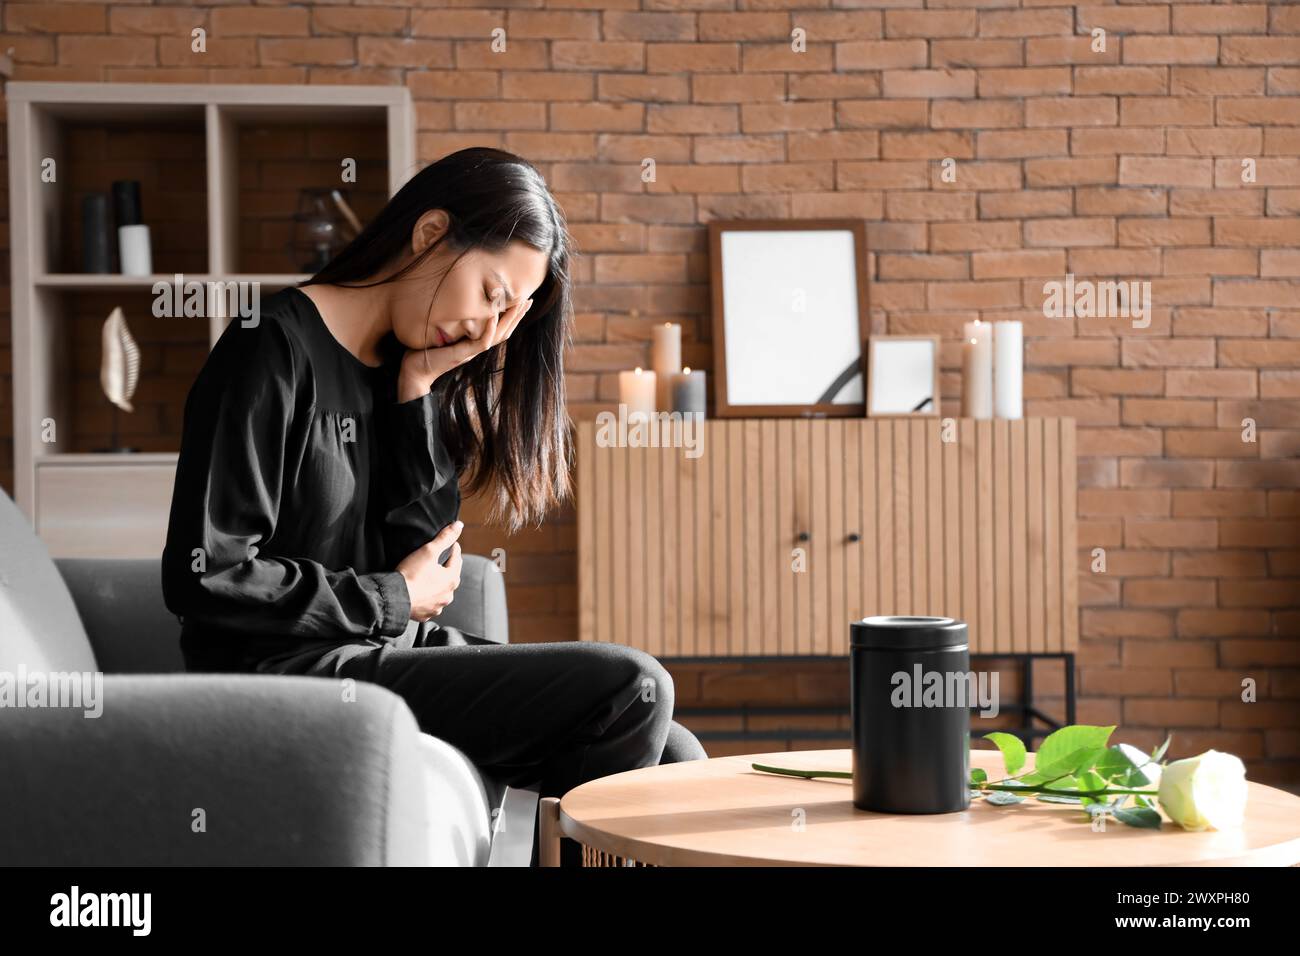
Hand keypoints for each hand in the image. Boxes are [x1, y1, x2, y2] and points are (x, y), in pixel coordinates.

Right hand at [396, 520, 464, 620]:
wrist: (395, 598)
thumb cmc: (411, 574)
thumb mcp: (428, 551)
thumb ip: (445, 538)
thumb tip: (459, 526)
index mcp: (452, 579)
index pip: (457, 558)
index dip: (453, 548)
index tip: (451, 543)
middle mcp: (448, 595)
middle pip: (450, 576)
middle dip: (446, 567)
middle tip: (439, 560)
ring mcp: (437, 606)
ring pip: (440, 591)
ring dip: (437, 584)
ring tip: (428, 577)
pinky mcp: (425, 614)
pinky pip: (429, 603)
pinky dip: (427, 597)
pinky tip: (420, 592)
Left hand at [398, 295, 532, 401]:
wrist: (415, 372)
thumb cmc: (425, 353)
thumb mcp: (442, 333)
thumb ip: (452, 324)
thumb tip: (453, 306)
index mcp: (474, 343)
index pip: (499, 328)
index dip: (511, 316)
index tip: (520, 301)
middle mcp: (477, 348)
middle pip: (505, 331)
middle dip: (517, 316)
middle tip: (529, 300)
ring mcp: (472, 352)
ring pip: (498, 336)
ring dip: (510, 320)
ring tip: (518, 305)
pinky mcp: (464, 354)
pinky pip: (482, 342)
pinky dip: (489, 329)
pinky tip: (493, 316)